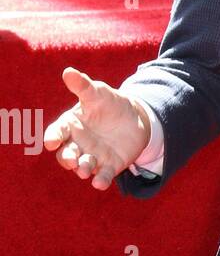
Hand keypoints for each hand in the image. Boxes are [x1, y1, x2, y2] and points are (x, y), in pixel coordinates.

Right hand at [43, 68, 151, 190]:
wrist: (134, 118)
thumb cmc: (109, 103)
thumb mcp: (98, 93)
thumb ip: (83, 86)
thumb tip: (68, 72)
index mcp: (70, 125)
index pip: (57, 132)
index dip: (52, 137)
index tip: (50, 141)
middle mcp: (78, 143)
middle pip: (66, 154)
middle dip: (66, 158)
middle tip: (71, 160)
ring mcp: (92, 156)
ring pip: (82, 166)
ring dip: (82, 169)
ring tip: (84, 170)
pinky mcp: (108, 166)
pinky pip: (102, 175)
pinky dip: (100, 180)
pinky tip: (100, 184)